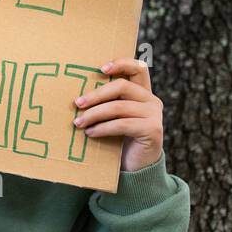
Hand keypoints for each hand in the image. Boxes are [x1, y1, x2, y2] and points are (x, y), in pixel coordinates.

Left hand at [72, 58, 163, 172]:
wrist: (136, 168)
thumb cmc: (119, 140)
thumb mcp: (113, 117)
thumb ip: (106, 103)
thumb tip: (76, 96)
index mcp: (143, 92)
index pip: (138, 68)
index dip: (121, 63)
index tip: (100, 69)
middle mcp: (151, 100)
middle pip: (122, 86)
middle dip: (96, 95)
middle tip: (77, 103)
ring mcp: (154, 114)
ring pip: (119, 106)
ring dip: (94, 114)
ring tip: (78, 123)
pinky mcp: (153, 129)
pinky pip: (123, 124)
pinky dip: (103, 128)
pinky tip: (90, 133)